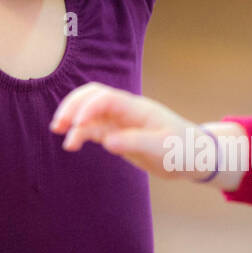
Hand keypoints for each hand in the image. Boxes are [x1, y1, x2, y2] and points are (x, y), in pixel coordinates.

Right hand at [50, 82, 210, 179]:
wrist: (193, 156)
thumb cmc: (181, 150)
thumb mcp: (161, 148)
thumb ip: (134, 142)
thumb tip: (107, 141)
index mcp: (137, 109)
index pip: (106, 98)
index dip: (87, 107)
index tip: (76, 125)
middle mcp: (125, 110)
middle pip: (92, 96)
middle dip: (72, 106)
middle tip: (58, 126)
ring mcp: (120, 121)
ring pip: (90, 112)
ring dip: (73, 119)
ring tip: (59, 134)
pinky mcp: (118, 133)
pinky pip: (94, 127)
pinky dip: (80, 132)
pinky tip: (72, 143)